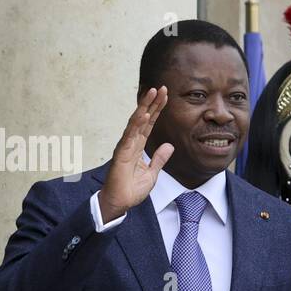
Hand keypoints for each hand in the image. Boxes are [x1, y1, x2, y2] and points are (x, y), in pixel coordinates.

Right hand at [99, 86, 173, 221]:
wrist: (120, 202)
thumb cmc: (132, 189)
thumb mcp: (152, 173)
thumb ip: (160, 159)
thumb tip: (169, 146)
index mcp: (138, 146)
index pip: (149, 124)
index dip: (157, 110)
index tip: (165, 96)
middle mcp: (131, 142)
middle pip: (143, 118)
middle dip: (153, 103)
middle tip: (162, 88)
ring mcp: (126, 146)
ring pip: (136, 122)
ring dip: (145, 107)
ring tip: (153, 93)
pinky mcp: (121, 153)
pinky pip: (130, 136)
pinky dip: (137, 124)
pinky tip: (144, 114)